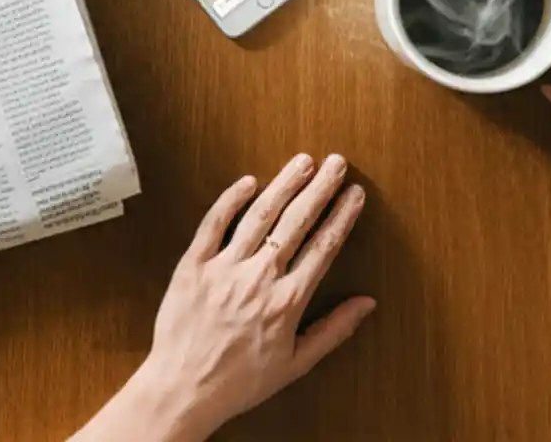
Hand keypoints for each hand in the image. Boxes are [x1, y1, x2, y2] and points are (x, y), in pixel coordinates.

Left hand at [72, 154, 372, 441]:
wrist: (183, 388)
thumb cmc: (240, 381)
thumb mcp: (295, 363)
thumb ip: (333, 330)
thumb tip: (367, 303)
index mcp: (287, 302)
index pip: (323, 247)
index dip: (342, 217)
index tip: (355, 194)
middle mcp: (259, 278)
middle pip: (296, 222)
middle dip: (320, 189)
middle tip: (336, 162)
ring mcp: (224, 268)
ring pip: (259, 215)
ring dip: (284, 184)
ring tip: (302, 161)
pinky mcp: (193, 265)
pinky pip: (213, 223)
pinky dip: (231, 199)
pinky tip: (248, 181)